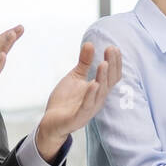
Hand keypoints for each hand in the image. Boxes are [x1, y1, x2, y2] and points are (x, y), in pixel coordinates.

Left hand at [33, 42, 121, 161]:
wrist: (51, 122)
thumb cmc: (66, 100)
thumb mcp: (75, 77)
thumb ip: (84, 62)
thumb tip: (89, 43)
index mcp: (98, 90)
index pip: (112, 75)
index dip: (115, 62)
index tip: (113, 47)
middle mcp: (97, 99)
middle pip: (109, 82)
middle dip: (111, 65)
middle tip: (111, 49)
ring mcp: (89, 109)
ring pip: (100, 93)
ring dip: (102, 78)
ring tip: (103, 63)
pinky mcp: (78, 118)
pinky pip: (87, 106)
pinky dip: (91, 95)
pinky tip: (93, 84)